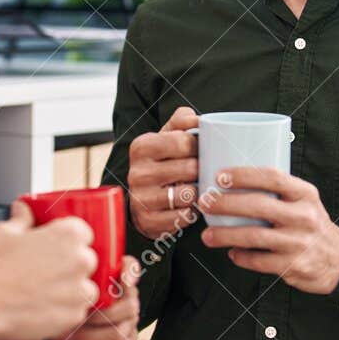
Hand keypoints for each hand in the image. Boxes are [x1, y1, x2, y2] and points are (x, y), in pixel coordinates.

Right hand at [0, 199, 97, 339]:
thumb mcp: (5, 232)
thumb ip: (22, 219)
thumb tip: (22, 208)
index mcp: (69, 234)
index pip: (83, 233)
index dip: (69, 241)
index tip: (57, 248)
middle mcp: (81, 260)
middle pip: (87, 260)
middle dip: (71, 265)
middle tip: (47, 272)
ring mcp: (80, 290)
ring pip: (86, 288)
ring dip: (72, 290)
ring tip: (45, 293)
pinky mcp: (74, 316)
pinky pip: (77, 311)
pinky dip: (64, 311)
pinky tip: (43, 308)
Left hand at [51, 257, 140, 339]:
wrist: (68, 315)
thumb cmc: (70, 294)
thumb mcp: (71, 280)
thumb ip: (73, 274)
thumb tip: (68, 271)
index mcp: (118, 277)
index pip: (131, 267)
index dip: (130, 272)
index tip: (123, 279)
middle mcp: (130, 298)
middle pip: (126, 308)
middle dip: (97, 316)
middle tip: (75, 318)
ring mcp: (130, 320)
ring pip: (117, 333)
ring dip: (89, 337)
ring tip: (67, 336)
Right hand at [127, 105, 200, 237]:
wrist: (142, 199)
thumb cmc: (161, 163)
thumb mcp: (166, 138)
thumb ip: (181, 121)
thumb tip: (196, 119)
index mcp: (142, 146)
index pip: (183, 141)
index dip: (199, 146)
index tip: (199, 151)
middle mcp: (137, 172)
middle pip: (189, 168)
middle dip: (201, 171)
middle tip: (201, 173)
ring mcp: (141, 198)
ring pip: (188, 194)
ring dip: (197, 193)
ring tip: (195, 189)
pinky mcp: (148, 221)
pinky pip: (183, 217)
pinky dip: (191, 213)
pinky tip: (187, 207)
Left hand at [198, 166, 338, 294]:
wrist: (337, 260)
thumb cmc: (310, 224)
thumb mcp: (303, 201)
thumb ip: (277, 192)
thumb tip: (231, 182)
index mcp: (305, 194)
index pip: (272, 177)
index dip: (244, 175)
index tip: (220, 176)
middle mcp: (304, 216)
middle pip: (258, 206)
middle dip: (225, 204)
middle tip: (204, 203)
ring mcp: (298, 242)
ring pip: (254, 236)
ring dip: (225, 235)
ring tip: (207, 235)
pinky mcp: (292, 266)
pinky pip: (258, 261)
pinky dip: (241, 257)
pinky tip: (231, 252)